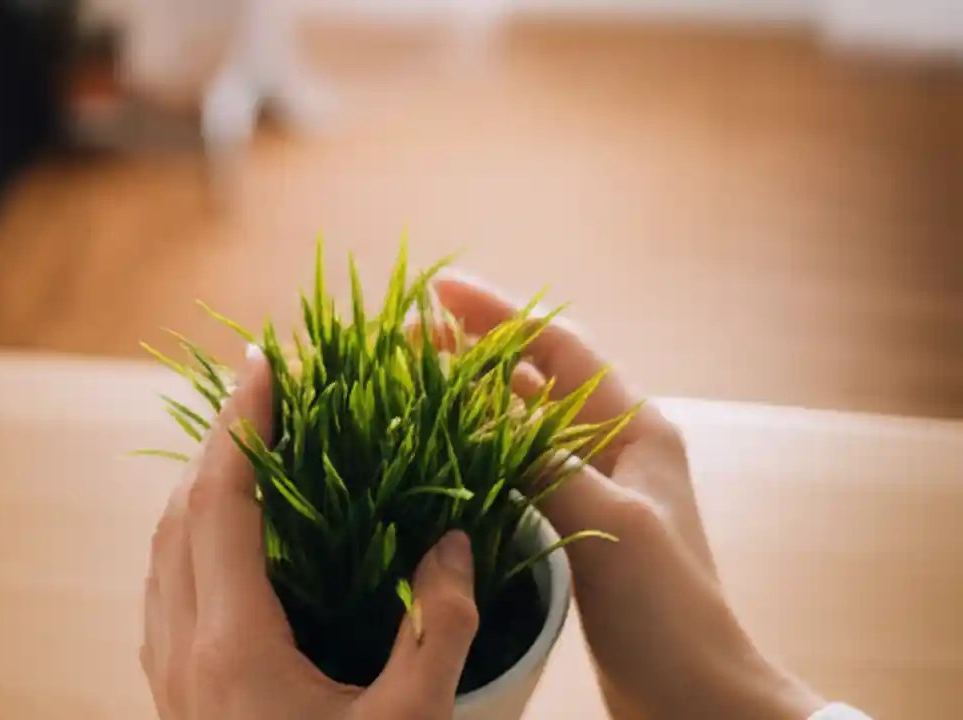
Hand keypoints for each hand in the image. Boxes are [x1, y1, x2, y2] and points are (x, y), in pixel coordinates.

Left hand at [141, 347, 480, 719]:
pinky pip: (169, 591)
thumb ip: (439, 630)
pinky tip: (233, 538)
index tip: (264, 363)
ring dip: (202, 490)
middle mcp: (183, 651)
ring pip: (166, 553)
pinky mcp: (174, 696)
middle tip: (265, 392)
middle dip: (220, 442)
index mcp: (233, 645)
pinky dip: (194, 538)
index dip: (239, 425)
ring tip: (250, 449)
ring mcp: (168, 675)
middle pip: (180, 516)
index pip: (219, 504)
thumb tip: (454, 546)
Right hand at [434, 273, 825, 719]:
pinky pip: (519, 467)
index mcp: (637, 429)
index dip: (498, 315)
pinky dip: (480, 447)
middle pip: (537, 376)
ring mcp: (596, 486)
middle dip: (475, 348)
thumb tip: (472, 408)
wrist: (695, 695)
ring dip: (473, 393)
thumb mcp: (607, 524)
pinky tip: (445, 445)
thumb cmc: (669, 611)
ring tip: (414, 374)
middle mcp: (617, 446)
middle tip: (406, 333)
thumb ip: (540, 462)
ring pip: (524, 420)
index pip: (559, 347)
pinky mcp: (577, 525)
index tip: (439, 289)